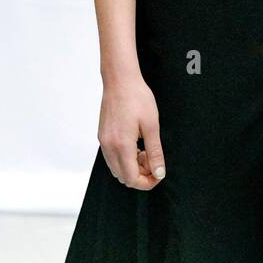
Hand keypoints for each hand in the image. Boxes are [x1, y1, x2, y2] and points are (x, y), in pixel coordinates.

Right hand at [98, 74, 165, 188]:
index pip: (132, 179)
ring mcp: (103, 142)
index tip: (159, 174)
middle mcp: (109, 147)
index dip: (147, 182)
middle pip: (123, 177)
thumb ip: (155, 152)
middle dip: (140, 175)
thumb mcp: (152, 125)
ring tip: (145, 150)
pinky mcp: (102, 136)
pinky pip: (112, 157)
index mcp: (122, 146)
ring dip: (132, 167)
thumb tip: (159, 173)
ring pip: (116, 168)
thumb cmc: (137, 98)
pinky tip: (136, 144)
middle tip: (154, 160)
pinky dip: (124, 158)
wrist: (120, 80)